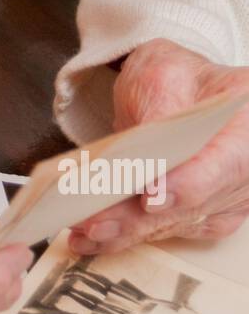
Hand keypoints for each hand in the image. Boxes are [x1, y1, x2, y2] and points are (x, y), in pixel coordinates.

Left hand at [69, 38, 248, 255]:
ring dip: (125, 232)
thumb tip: (140, 167)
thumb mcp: (162, 76)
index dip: (189, 184)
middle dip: (138, 217)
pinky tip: (92, 236)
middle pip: (193, 204)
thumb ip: (156, 116)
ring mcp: (229, 198)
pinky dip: (127, 235)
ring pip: (174, 224)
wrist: (179, 91)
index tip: (150, 197)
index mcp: (245, 124)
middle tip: (92, 222)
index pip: (225, 163)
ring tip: (80, 230)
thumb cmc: (177, 79)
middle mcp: (245, 168)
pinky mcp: (206, 218)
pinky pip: (166, 232)